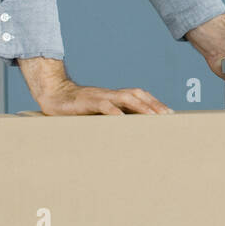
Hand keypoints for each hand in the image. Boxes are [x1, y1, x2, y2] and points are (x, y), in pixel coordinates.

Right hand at [17, 57, 171, 113]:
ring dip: (140, 106)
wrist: (54, 95)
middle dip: (154, 104)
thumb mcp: (97, 113)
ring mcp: (100, 96)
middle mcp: (111, 94)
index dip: (155, 103)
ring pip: (125, 98)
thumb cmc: (78, 107)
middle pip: (138, 94)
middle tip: (167, 116)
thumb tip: (128, 131)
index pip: (140, 96)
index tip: (170, 113)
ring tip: (152, 116)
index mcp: (115, 96)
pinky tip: (121, 119)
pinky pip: (103, 105)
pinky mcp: (87, 102)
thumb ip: (112, 117)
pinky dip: (113, 112)